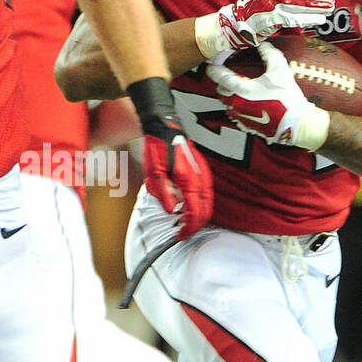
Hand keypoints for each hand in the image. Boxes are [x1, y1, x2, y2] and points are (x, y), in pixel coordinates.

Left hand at [127, 77, 212, 237]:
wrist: (164, 124)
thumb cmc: (157, 147)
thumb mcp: (153, 172)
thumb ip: (163, 192)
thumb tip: (171, 210)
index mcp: (187, 179)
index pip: (194, 212)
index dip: (188, 227)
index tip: (180, 236)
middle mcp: (199, 177)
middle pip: (205, 210)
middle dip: (196, 225)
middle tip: (183, 233)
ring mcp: (203, 172)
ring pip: (209, 201)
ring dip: (200, 215)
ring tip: (186, 223)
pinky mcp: (203, 168)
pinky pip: (207, 192)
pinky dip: (202, 204)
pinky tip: (191, 206)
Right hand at [195, 0, 334, 57]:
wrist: (232, 25)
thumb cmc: (249, 14)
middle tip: (330, 3)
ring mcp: (269, 1)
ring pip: (298, 5)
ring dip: (315, 9)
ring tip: (327, 12)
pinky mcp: (271, 16)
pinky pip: (294, 17)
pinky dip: (307, 19)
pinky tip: (318, 20)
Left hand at [208, 42, 330, 149]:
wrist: (296, 124)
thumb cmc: (287, 99)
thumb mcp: (280, 70)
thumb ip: (269, 54)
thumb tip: (262, 44)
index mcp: (242, 90)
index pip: (220, 77)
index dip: (214, 70)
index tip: (211, 65)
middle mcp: (236, 104)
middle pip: (221, 91)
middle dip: (222, 82)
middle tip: (227, 75)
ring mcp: (240, 117)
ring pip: (227, 103)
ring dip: (230, 94)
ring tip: (239, 88)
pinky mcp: (246, 125)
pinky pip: (236, 114)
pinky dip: (238, 106)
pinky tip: (249, 102)